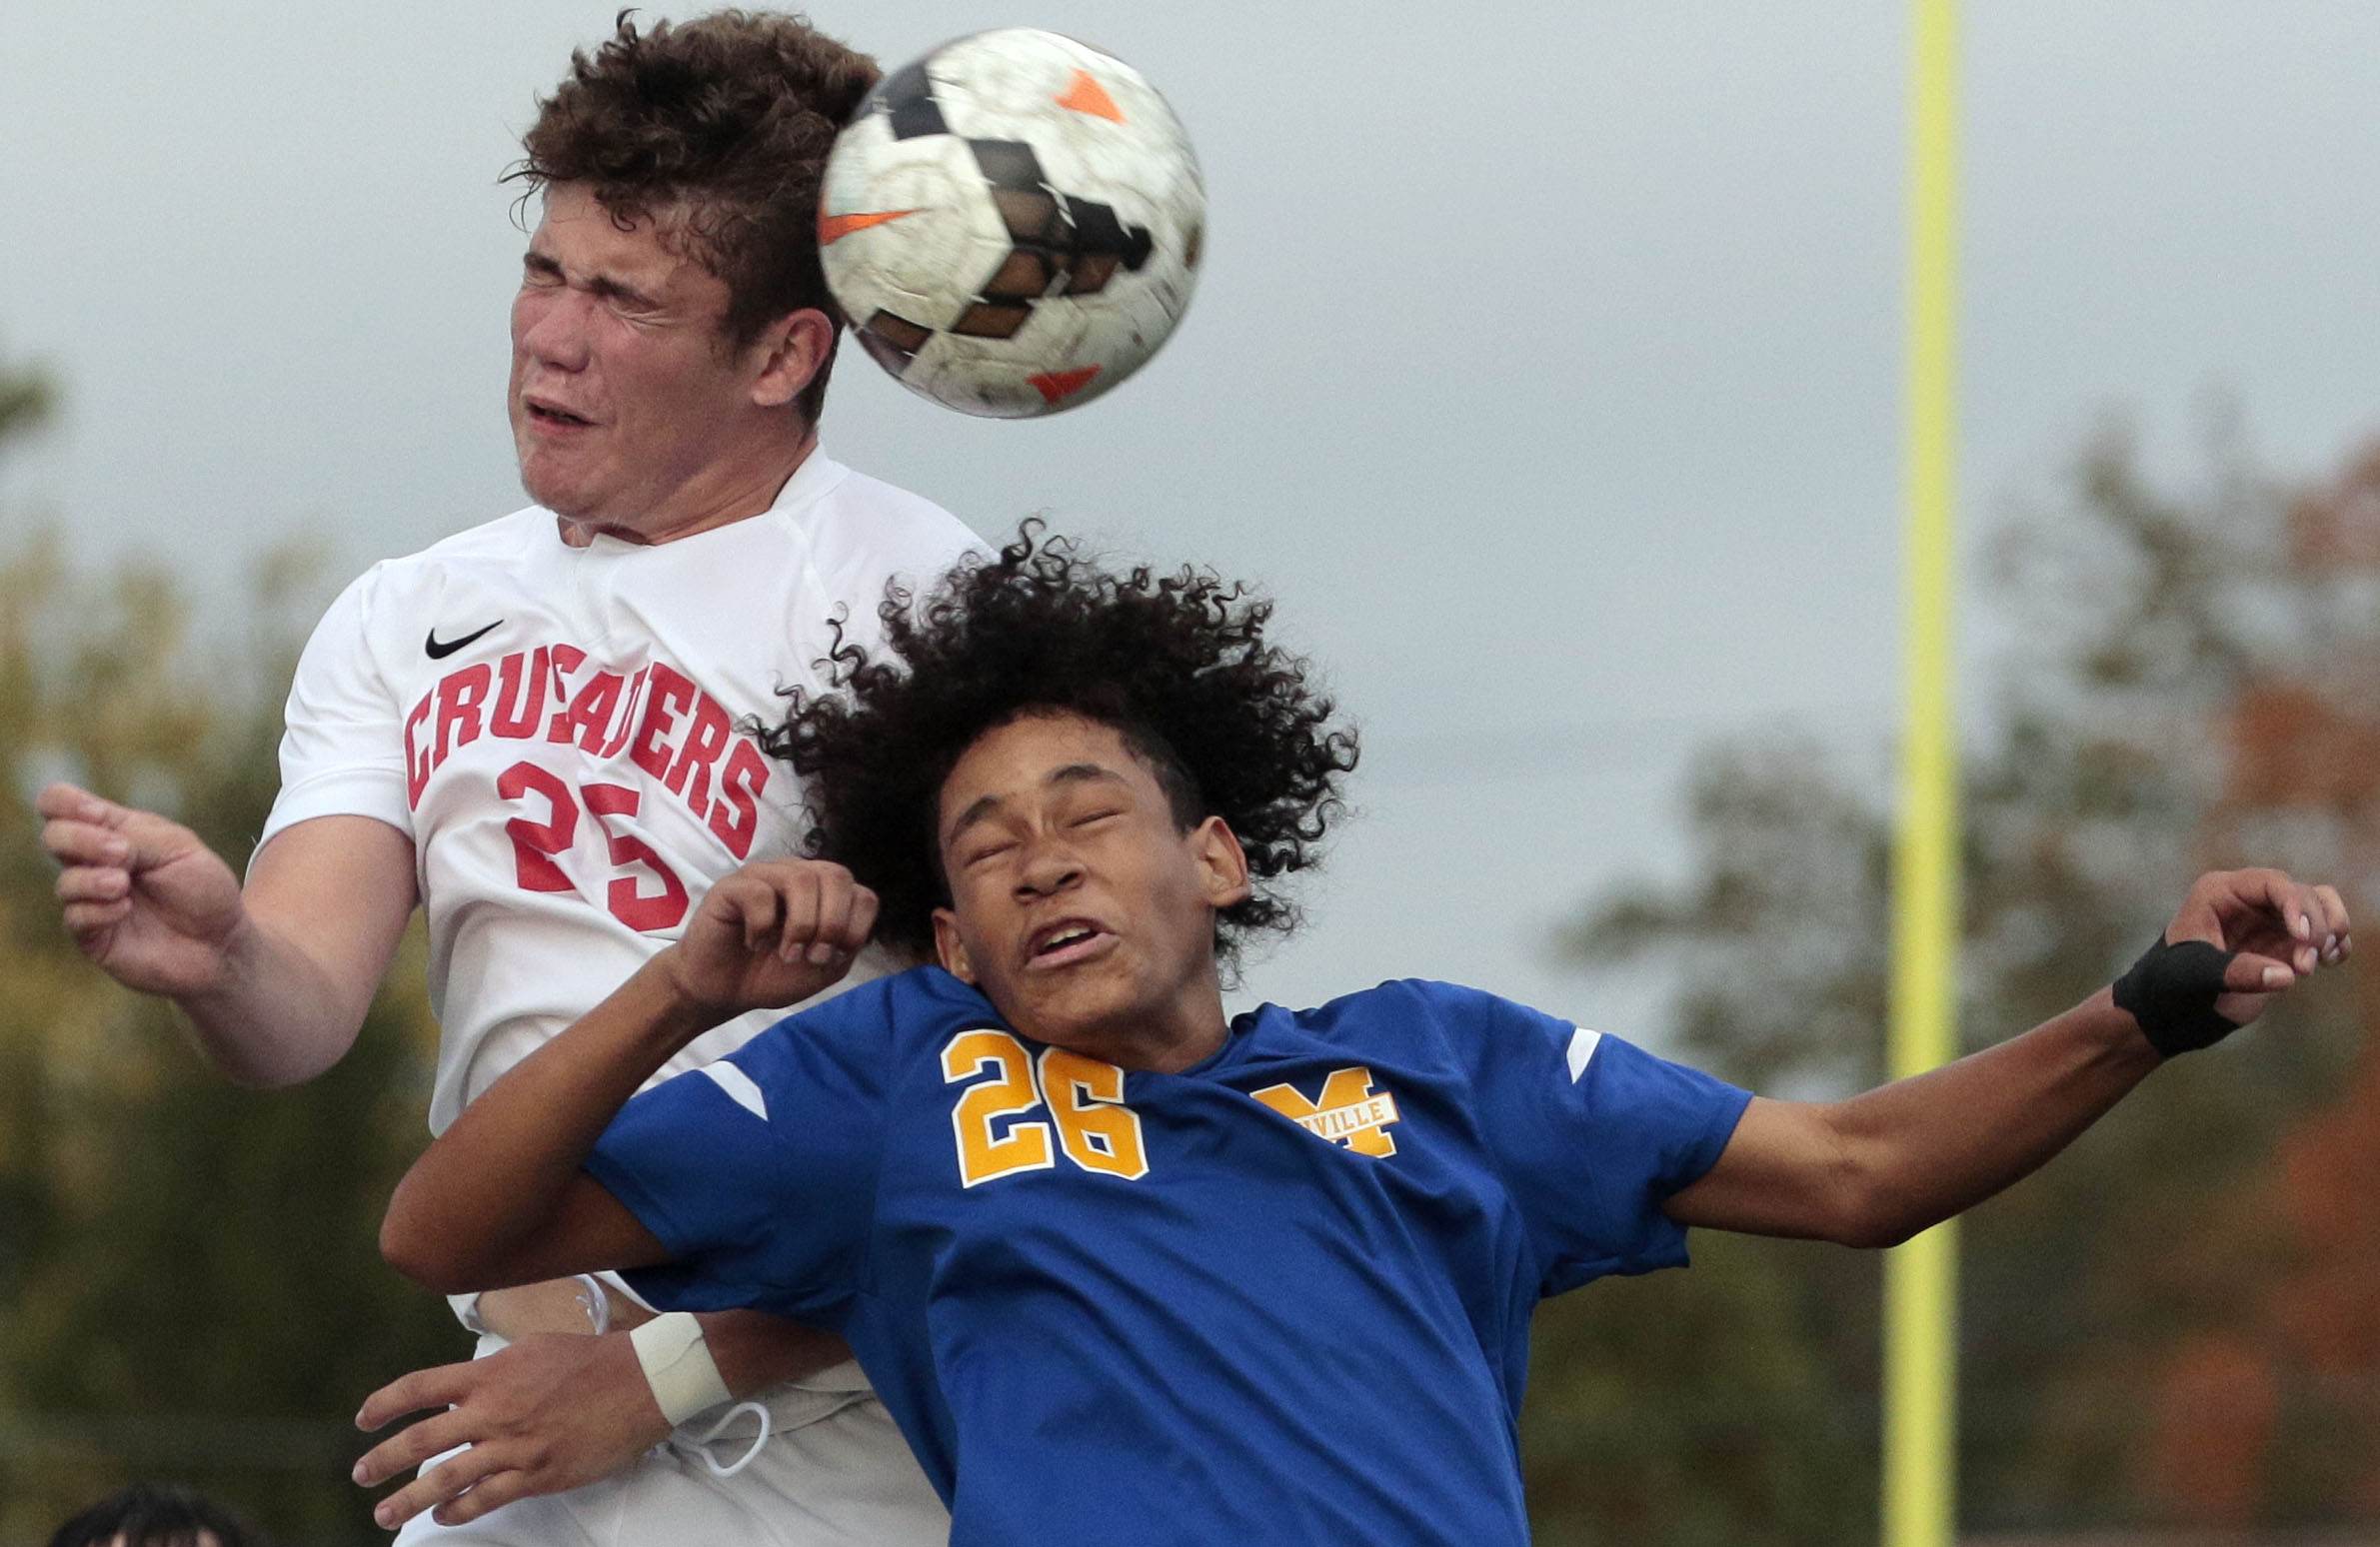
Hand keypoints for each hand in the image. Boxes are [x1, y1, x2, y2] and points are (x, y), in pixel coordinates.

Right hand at [38, 781, 246, 997]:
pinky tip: (124, 909)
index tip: (96, 814)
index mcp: (113, 831)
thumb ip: (135, 835)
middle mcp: (93, 863)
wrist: (220, 942)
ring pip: (64, 882)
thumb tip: (93, 832)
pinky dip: (97, 910)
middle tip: (121, 852)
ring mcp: (90, 898)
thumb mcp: (178, 848)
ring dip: (92, 879)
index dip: (64, 802)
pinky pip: (74, 917)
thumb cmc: (202, 889)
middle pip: (53, 836)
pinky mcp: (92, 934)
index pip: (60, 803)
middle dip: (80, 839)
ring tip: (123, 884)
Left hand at [353, 1332, 667, 1528]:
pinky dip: (458, 1510)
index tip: (364, 1420)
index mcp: (491, 1374)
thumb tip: (466, 1386)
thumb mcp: (533, 1349)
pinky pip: (486, 1499)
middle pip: (420, 1440)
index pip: (419, 1387)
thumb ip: (494, 1370)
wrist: (641, 1383)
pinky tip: (445, 1515)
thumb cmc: (591, 1360)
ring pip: (445, 1479)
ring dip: (407, 1500)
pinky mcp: (538, 1474)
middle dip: (381, 1461)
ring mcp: (515, 1446)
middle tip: (362, 1474)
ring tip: (385, 1514)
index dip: (383, 1404)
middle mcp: (494, 1411)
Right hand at [658, 859, 877, 1019]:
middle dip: (833, 922)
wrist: (722, 991)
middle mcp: (798, 876)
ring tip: (787, 953)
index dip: (855, 928)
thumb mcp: (820, 970)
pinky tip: (753, 943)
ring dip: (801, 924)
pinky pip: (759, 892)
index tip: (834, 958)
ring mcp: (765, 876)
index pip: (862, 895)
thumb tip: (848, 931)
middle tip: (813, 956)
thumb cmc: (771, 975)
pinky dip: (762, 926)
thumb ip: (843, 948)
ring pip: (802, 878)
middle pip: (838, 875)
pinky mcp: (732, 886)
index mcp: (826, 894)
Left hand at [2164, 867, 2350, 1025]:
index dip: (2296, 905)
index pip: (2272, 883)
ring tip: (2317, 962)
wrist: (2171, 1010)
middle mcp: (2249, 900)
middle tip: (2303, 966)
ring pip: (2321, 906)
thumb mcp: (2193, 976)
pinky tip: (2329, 962)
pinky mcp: (2286, 944)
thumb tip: (2287, 975)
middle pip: (2303, 895)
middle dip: (2313, 927)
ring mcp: (2270, 920)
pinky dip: (2336, 944)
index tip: (2303, 938)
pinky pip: (2325, 931)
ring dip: (2330, 931)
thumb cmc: (2170, 985)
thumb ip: (2236, 973)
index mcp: (2220, 892)